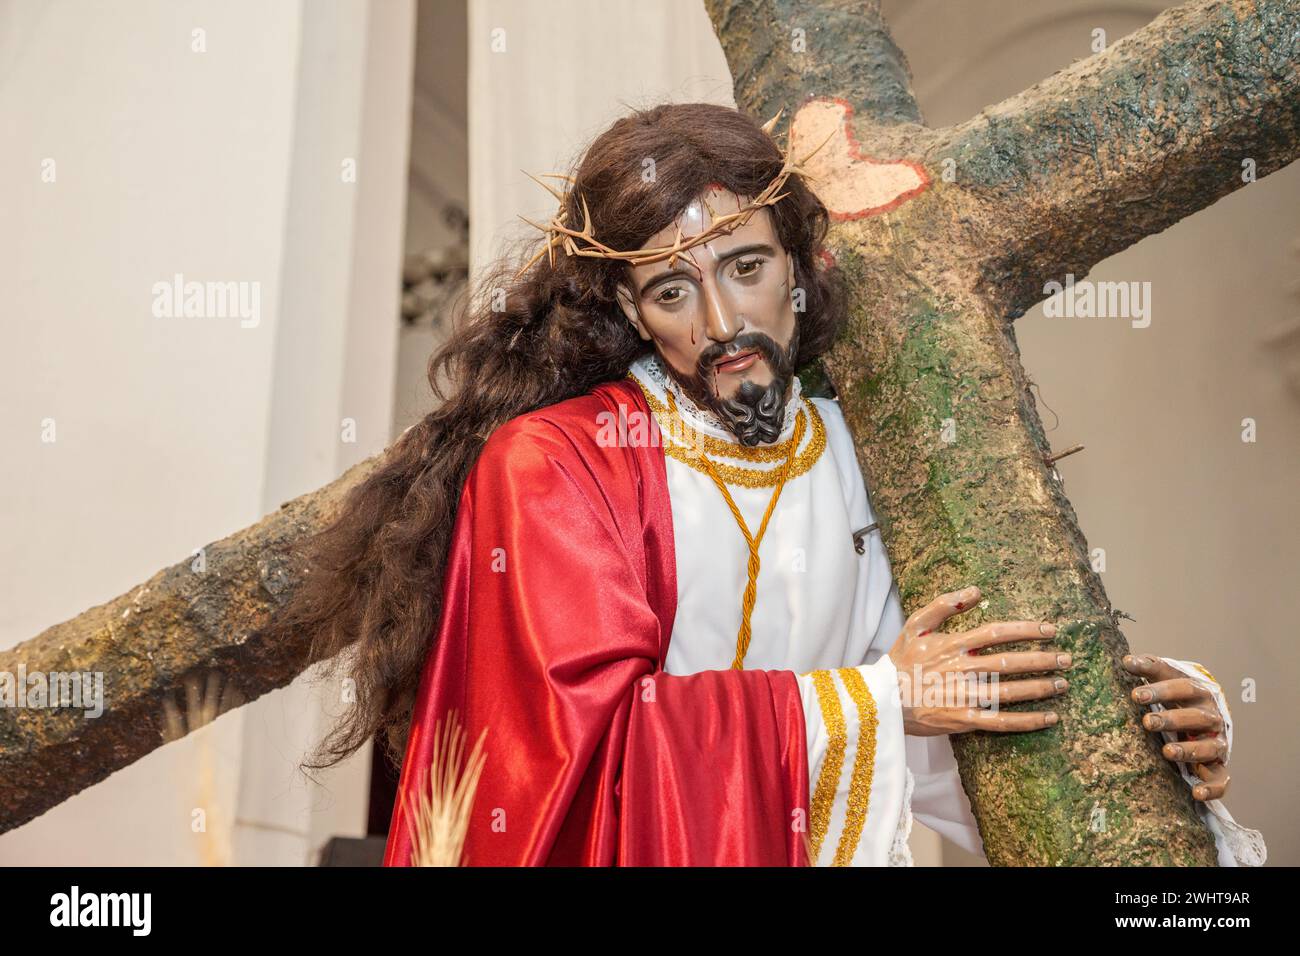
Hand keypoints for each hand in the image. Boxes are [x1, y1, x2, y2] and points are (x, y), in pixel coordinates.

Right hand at [887, 585, 1069, 736]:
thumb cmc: (900, 662)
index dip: (1027, 630)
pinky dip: (1028, 721)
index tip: (1050, 630)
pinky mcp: (965, 720)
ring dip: (1041, 687)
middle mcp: (963, 669)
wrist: (881, 700)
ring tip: (1063, 684)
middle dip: (1042, 659)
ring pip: (1011, 691)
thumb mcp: (914, 625)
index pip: (998, 633)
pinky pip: (1003, 721)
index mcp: (953, 645)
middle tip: (1067, 659)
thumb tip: (975, 592)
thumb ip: (944, 605)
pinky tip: (1050, 718)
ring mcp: (965, 696)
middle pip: (1011, 662)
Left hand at [1122, 654, 1228, 801]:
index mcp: (1197, 692)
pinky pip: (1221, 779)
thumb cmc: (1177, 697)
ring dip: (1189, 750)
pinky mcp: (1219, 766)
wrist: (1206, 718)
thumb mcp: (1165, 679)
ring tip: (1167, 752)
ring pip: (1208, 747)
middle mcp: (1210, 716)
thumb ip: (1148, 668)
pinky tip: (1196, 793)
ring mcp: (1217, 741)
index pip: (1181, 686)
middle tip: (1147, 722)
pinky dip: (1212, 787)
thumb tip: (1126, 661)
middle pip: (1195, 716)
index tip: (1135, 694)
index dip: (1160, 690)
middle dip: (1172, 720)